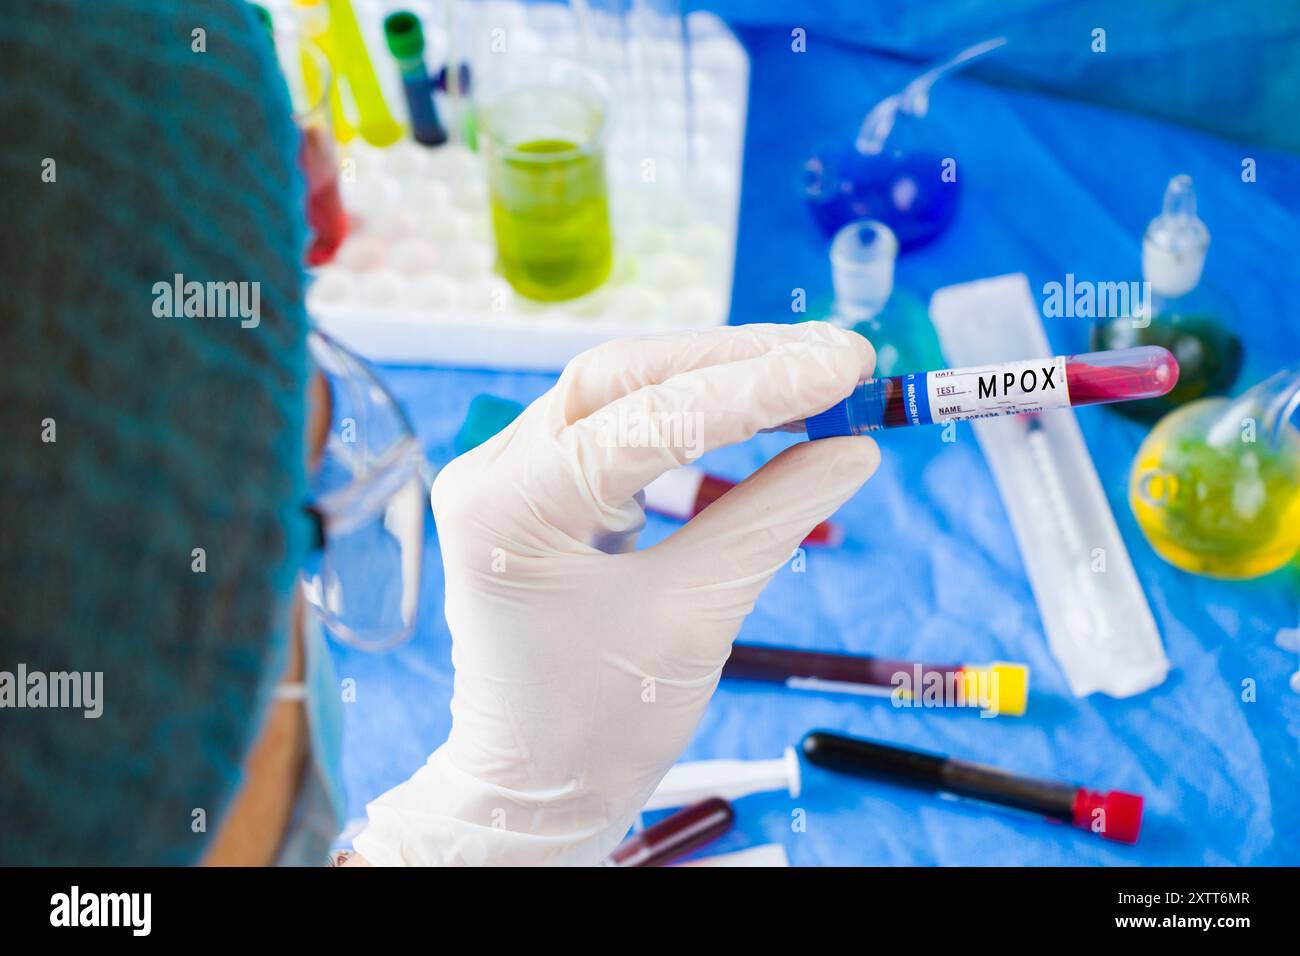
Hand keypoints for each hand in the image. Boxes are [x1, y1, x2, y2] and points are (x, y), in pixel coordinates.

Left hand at [353, 322, 877, 864]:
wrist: (534, 785)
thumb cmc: (600, 724)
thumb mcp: (696, 619)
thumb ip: (769, 521)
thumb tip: (850, 450)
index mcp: (509, 508)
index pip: (648, 420)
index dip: (756, 389)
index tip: (844, 367)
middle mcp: (494, 471)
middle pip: (625, 378)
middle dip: (738, 363)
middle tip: (840, 357)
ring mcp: (510, 474)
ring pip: (622, 391)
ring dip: (719, 377)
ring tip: (814, 373)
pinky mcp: (539, 487)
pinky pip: (619, 428)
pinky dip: (692, 415)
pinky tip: (756, 408)